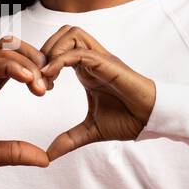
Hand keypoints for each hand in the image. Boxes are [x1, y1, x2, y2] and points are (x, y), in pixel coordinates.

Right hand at [0, 36, 49, 175]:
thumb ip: (15, 153)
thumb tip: (45, 159)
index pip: (13, 63)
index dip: (35, 69)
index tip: (48, 89)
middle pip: (12, 47)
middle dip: (37, 58)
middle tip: (50, 83)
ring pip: (5, 49)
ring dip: (30, 63)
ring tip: (42, 87)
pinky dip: (14, 67)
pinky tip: (29, 81)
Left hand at [37, 25, 156, 160]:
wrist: (151, 120)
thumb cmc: (127, 120)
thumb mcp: (90, 131)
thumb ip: (69, 139)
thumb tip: (48, 155)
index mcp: (87, 69)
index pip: (60, 47)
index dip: (43, 60)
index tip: (37, 86)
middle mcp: (92, 60)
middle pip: (64, 33)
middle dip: (45, 49)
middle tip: (37, 76)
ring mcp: (100, 59)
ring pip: (71, 34)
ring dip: (53, 50)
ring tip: (45, 75)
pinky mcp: (107, 64)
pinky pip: (80, 52)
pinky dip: (61, 60)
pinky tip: (51, 77)